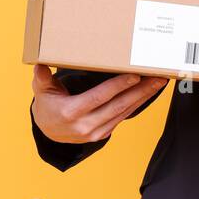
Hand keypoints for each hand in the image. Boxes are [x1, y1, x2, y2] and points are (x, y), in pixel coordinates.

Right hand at [31, 66, 167, 143]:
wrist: (48, 132)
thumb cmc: (47, 106)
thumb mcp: (41, 91)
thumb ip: (41, 78)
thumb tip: (40, 64)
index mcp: (70, 113)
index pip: (99, 97)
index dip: (118, 86)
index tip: (135, 75)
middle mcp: (85, 125)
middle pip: (118, 105)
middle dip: (141, 91)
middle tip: (158, 77)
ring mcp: (95, 133)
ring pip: (124, 112)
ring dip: (143, 97)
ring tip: (158, 83)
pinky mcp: (103, 135)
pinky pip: (122, 118)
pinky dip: (136, 105)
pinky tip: (146, 94)